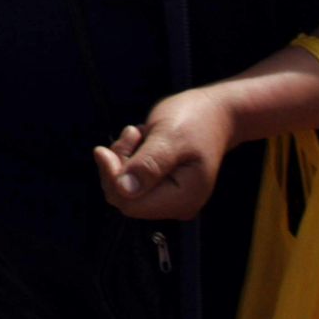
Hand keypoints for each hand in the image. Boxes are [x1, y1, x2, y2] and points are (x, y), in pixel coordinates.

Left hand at [93, 87, 233, 221]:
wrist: (216, 114)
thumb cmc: (196, 120)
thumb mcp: (170, 136)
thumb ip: (149, 164)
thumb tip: (125, 190)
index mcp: (183, 199)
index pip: (130, 204)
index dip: (112, 178)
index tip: (103, 150)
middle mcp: (177, 205)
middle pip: (124, 196)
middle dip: (118, 165)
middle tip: (131, 134)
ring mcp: (170, 197)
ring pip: (124, 186)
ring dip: (123, 157)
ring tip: (140, 133)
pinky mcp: (162, 186)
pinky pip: (131, 178)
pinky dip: (129, 156)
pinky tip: (143, 140)